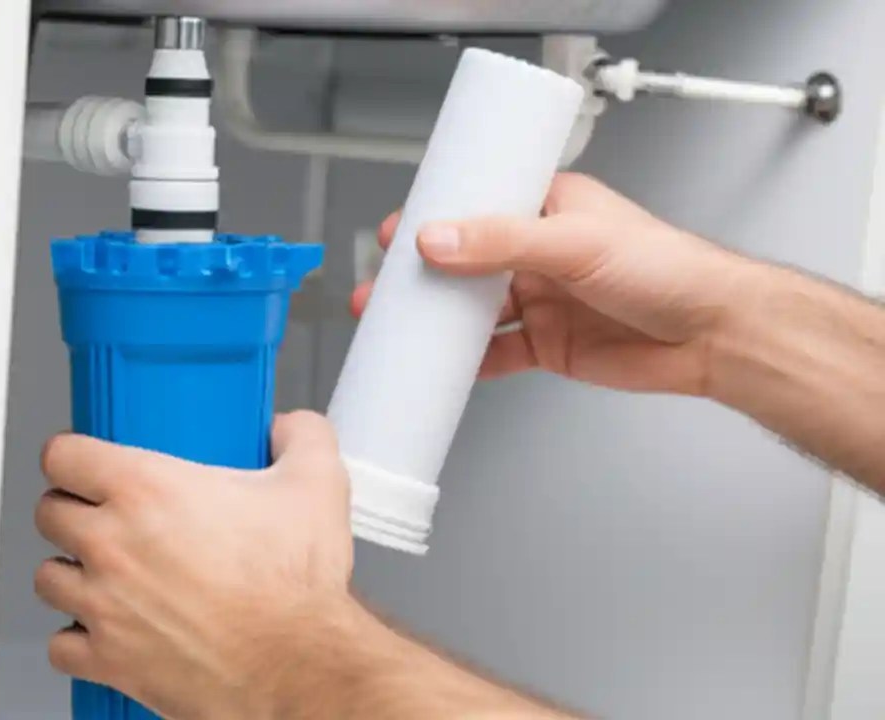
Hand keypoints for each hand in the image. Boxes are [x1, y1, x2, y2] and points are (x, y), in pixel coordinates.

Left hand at [34, 411, 354, 719]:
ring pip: (47, 577)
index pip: (63, 455)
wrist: (300, 668)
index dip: (72, 456)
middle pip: (48, 512)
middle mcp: (113, 543)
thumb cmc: (297, 586)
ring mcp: (104, 604)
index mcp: (148, 490)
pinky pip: (60, 645)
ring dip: (72, 572)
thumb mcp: (316, 486)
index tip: (83, 464)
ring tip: (104, 574)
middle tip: (103, 518)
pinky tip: (106, 629)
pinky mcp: (108, 659)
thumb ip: (302, 439)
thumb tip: (291, 429)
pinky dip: (78, 638)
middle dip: (72, 512)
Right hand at [352, 173, 755, 396]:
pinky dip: (466, 362)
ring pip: (474, 310)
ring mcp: (542, 299)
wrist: (713, 335)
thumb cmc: (671, 269)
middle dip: (423, 277)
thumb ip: (502, 242)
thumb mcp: (576, 242)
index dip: (434, 216)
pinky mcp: (548, 344)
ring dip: (437, 321)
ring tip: (399, 328)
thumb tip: (438, 238)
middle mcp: (541, 251)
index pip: (477, 203)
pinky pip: (494, 353)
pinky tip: (442, 366)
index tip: (395, 231)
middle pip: (466, 262)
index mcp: (549, 207)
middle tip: (384, 290)